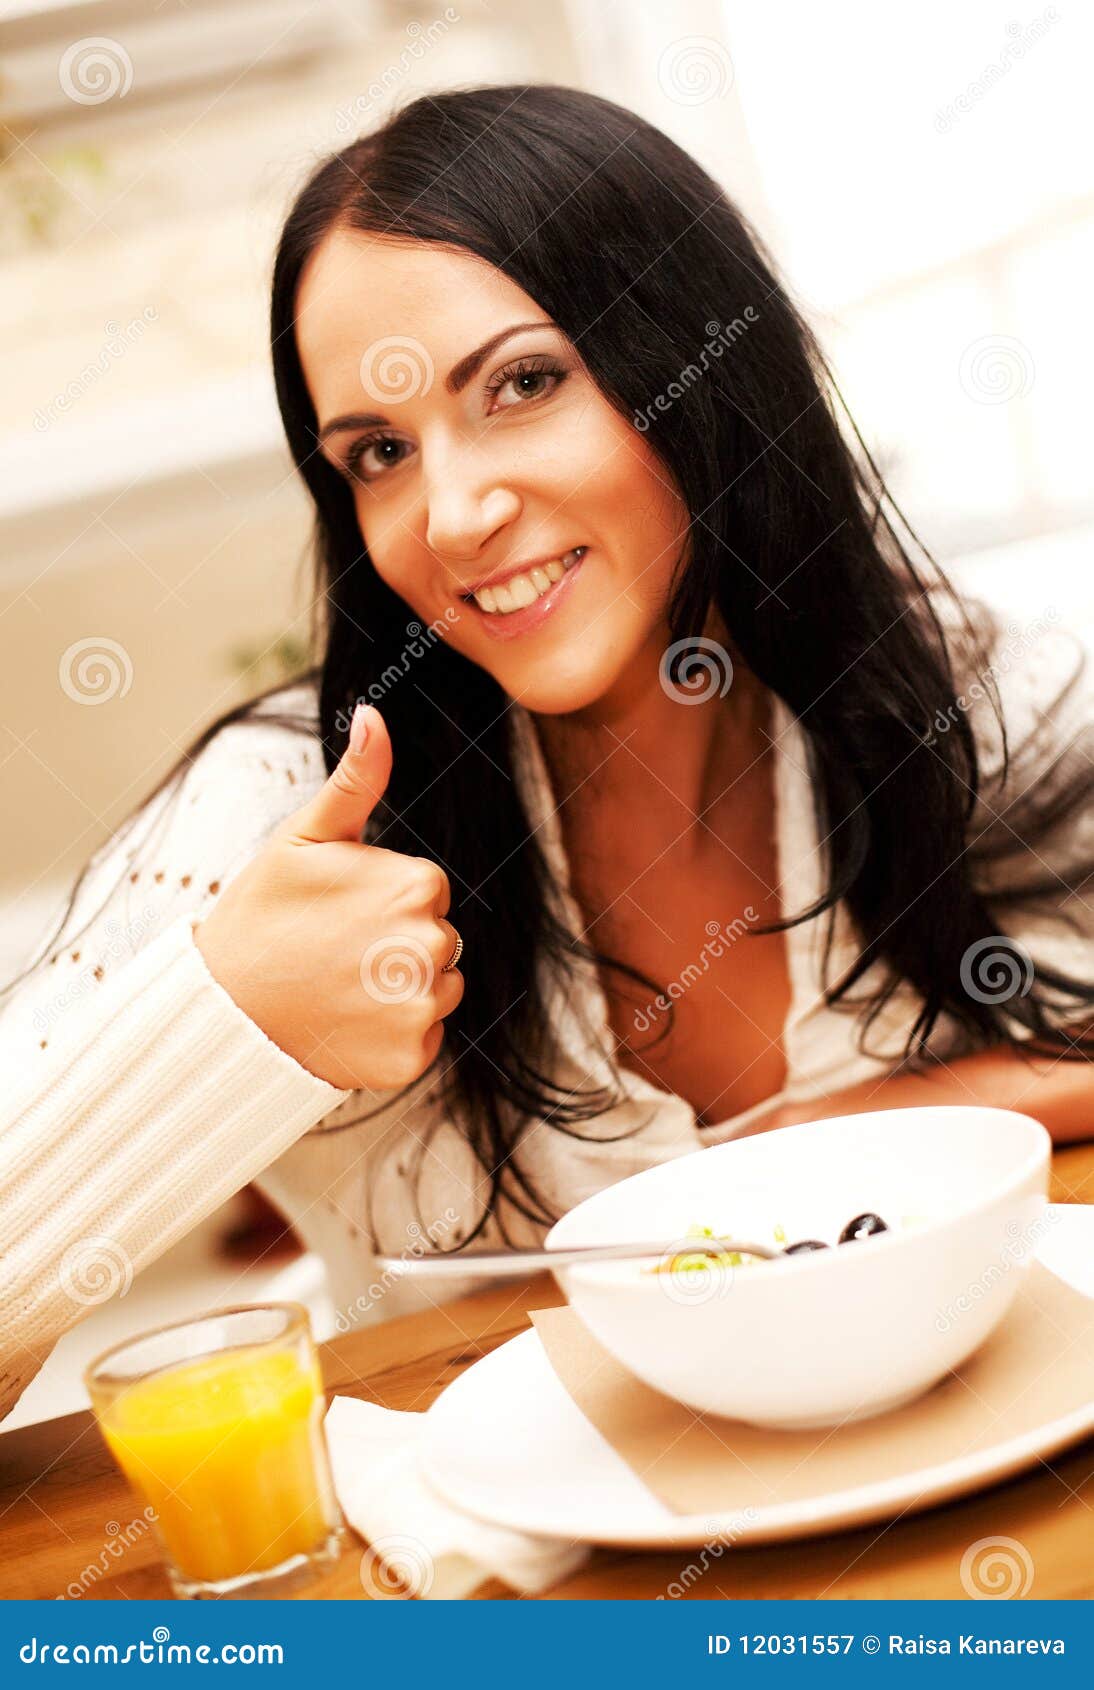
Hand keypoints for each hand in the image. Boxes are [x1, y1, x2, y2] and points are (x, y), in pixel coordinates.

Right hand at [194, 704, 463, 1089]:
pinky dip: (391, 1034)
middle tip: (333, 950)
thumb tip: (374, 712)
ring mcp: (423, 1008)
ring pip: (437, 988)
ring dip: (400, 989)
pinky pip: (422, 1036)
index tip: (337, 912)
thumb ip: (357, 778)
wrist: (223, 1009)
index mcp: (418, 886)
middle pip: (438, 940)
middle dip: (395, 942)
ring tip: (340, 986)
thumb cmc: (263, 913)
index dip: (381, 899)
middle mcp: (433, 948)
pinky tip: (347, 1022)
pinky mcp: (412, 1059)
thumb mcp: (305, 836)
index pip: (428, 892)